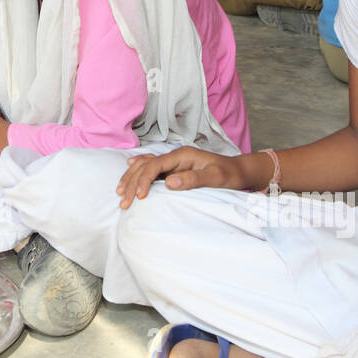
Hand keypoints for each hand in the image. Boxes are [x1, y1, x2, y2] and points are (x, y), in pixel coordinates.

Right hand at [116, 146, 252, 209]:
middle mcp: (175, 156)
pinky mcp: (173, 169)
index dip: (144, 180)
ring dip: (131, 178)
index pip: (156, 165)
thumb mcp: (216, 178)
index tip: (139, 197)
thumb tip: (170, 182)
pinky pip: (150, 167)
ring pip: (144, 165)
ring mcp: (173, 162)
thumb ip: (194, 179)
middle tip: (123, 202)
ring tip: (119, 192)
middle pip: (145, 165)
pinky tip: (128, 170)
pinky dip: (137, 171)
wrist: (238, 171)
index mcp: (182, 155)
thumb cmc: (229, 174)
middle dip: (132, 182)